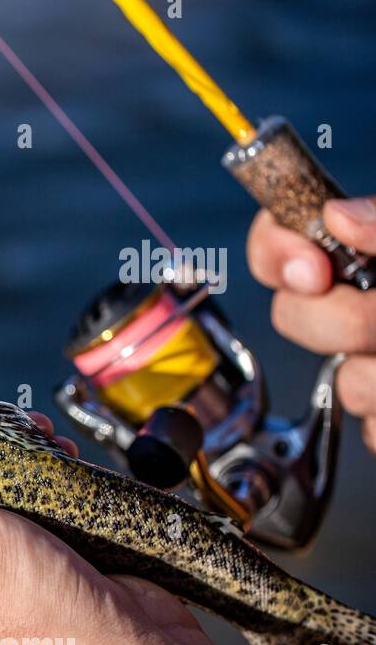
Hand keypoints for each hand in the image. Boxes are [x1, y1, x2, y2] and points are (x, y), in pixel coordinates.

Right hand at [247, 198, 375, 452]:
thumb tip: (334, 214)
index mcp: (364, 255)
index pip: (283, 236)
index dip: (278, 249)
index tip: (311, 268)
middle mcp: (365, 304)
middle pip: (295, 314)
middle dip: (337, 322)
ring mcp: (375, 361)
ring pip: (344, 381)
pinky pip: (371, 431)